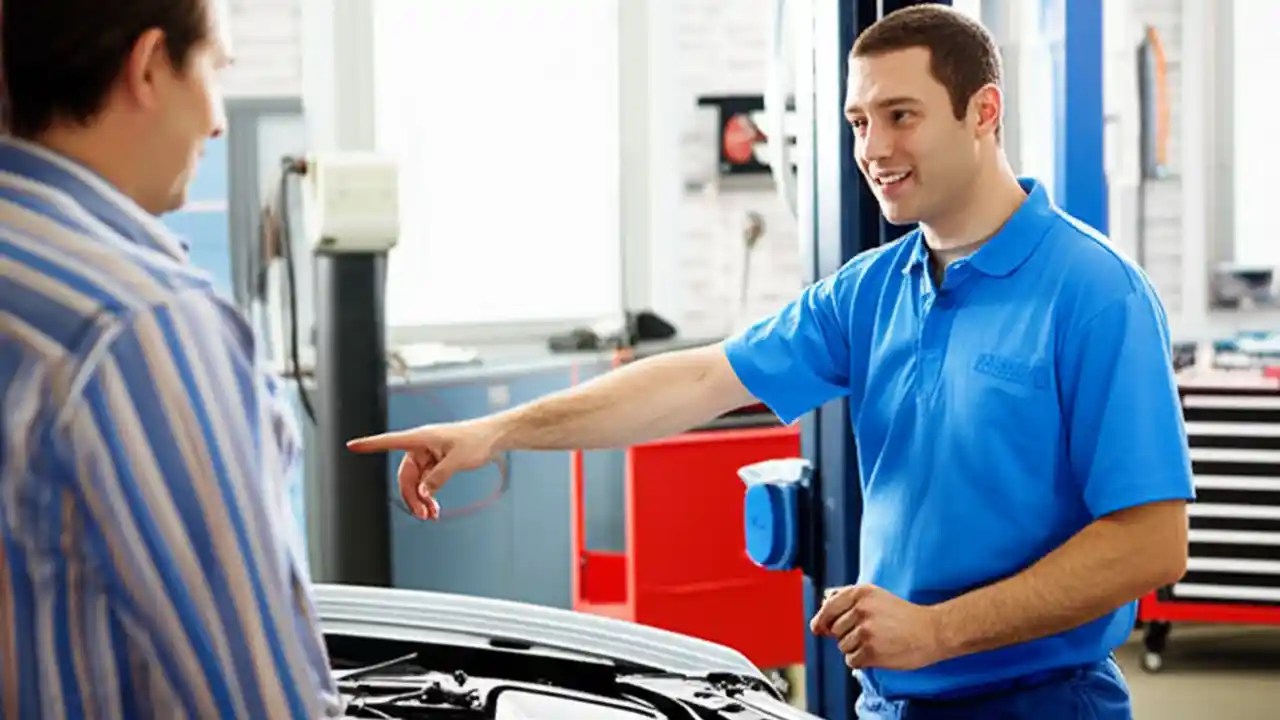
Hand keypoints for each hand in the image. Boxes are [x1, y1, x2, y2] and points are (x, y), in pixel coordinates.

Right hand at [346, 420, 499, 519]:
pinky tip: (434, 509)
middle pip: (405, 474)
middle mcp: (421, 446)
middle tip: (421, 515)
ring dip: (421, 499)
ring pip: (416, 481)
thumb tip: (424, 493)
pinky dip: (429, 495)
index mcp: (422, 438)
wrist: (494, 438)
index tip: (352, 445)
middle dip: (411, 495)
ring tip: (431, 515)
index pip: (390, 441)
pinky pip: (427, 482)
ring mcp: (429, 455)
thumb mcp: (458, 460)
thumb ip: (438, 477)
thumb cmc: (477, 441)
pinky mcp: (437, 462)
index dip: (370, 444)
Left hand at [810, 585, 946, 670]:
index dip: (822, 620)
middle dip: (845, 634)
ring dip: (855, 648)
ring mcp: (865, 630)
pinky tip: (878, 652)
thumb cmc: (904, 616)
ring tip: (877, 642)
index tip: (819, 628)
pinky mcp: (871, 651)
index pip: (828, 607)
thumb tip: (820, 618)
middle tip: (869, 633)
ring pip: (842, 646)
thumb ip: (848, 601)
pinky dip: (861, 661)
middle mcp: (860, 609)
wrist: (931, 631)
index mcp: (860, 593)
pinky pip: (852, 660)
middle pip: (834, 629)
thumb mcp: (876, 597)